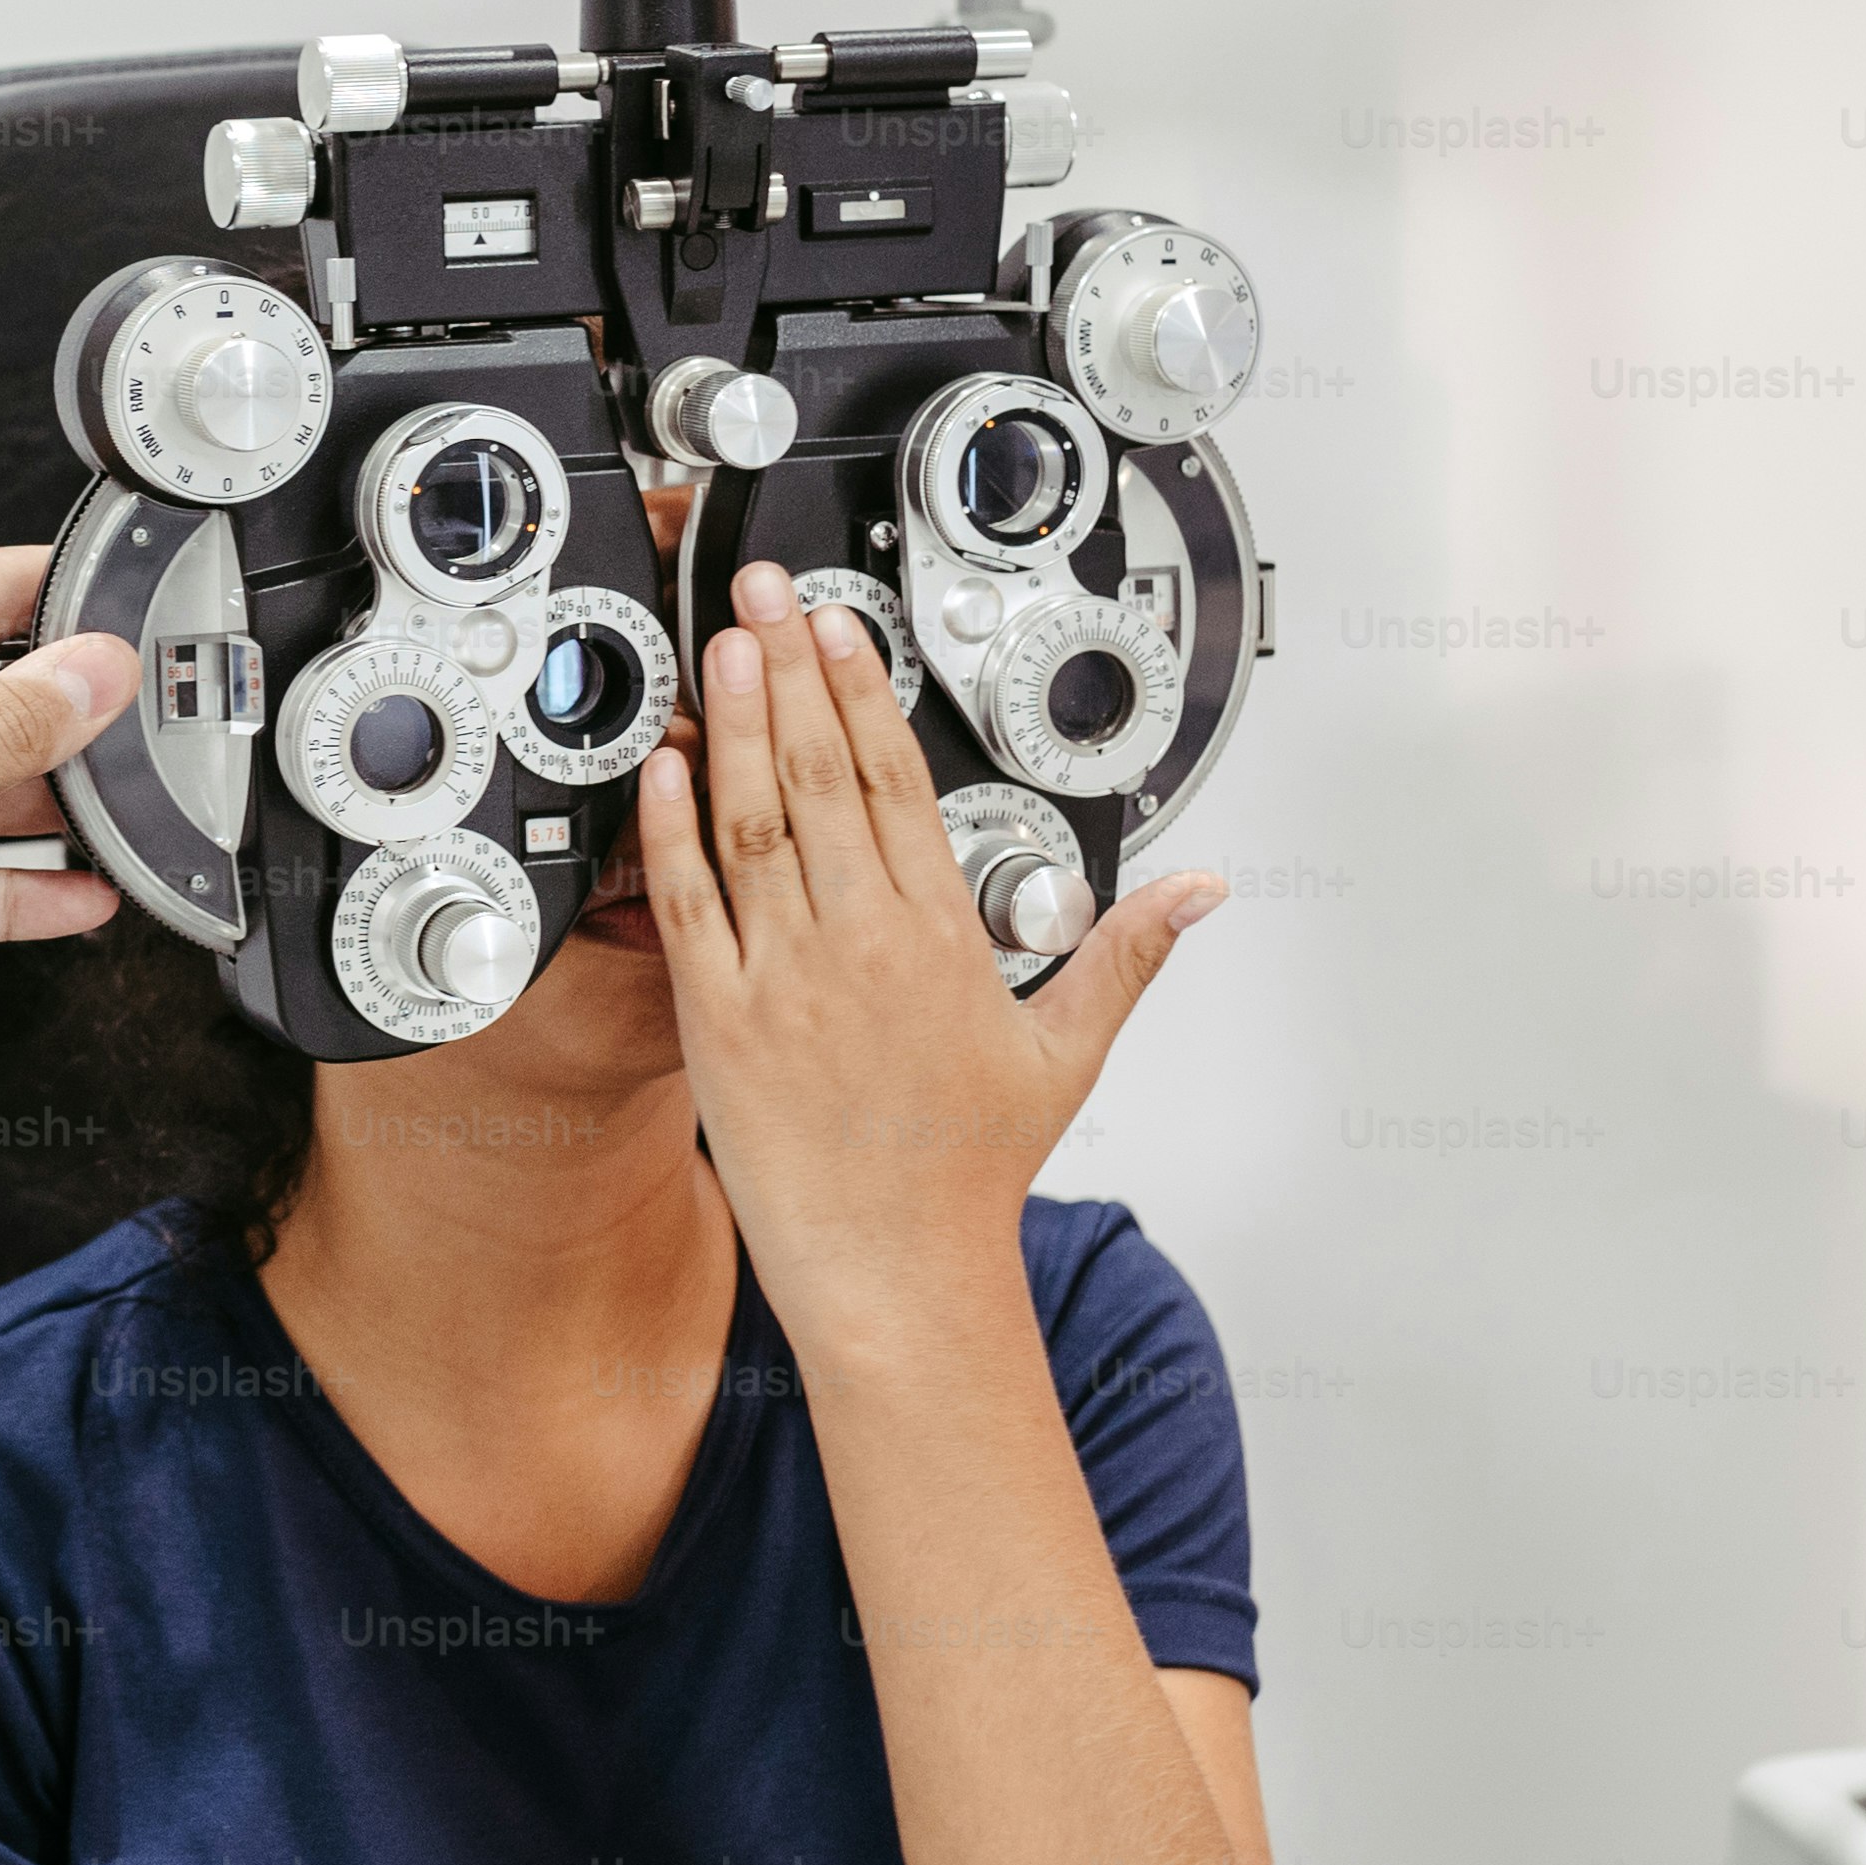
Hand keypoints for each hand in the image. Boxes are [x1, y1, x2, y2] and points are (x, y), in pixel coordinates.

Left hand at [631, 558, 1220, 1362]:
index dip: (864, 690)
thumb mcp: (1067, 1049)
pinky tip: (663, 765)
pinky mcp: (721, 1020)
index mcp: (940, 934)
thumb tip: (1202, 893)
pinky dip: (671, 830)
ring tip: (723, 647)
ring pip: (753, 822)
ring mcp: (786, 977)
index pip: (897, 779)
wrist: (896, 1270)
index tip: (841, 626)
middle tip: (764, 594)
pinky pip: (689, 905)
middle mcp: (861, 942)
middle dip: (792, 671)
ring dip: (736, 725)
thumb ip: (1128, 951)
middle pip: (822, 775)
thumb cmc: (966, 1169)